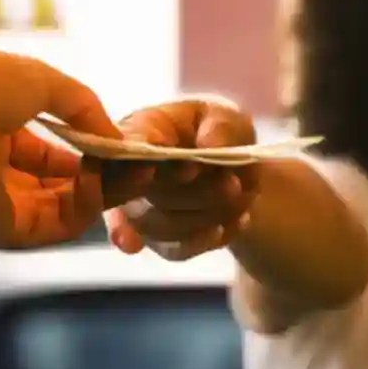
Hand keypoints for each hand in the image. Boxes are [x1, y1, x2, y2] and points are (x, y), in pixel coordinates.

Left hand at [0, 50, 148, 248]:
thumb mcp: (45, 81)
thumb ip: (85, 107)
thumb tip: (116, 136)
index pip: (51, 156)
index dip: (89, 153)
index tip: (122, 149)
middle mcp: (0, 174)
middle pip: (63, 186)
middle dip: (105, 176)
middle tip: (140, 168)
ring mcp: (3, 205)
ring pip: (67, 209)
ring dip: (104, 191)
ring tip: (130, 173)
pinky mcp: (8, 231)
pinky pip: (58, 226)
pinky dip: (86, 206)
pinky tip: (99, 182)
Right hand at [104, 98, 258, 259]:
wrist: (232, 170)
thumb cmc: (217, 133)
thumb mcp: (226, 118)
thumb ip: (220, 127)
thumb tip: (209, 146)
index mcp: (138, 132)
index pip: (127, 150)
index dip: (148, 164)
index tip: (189, 168)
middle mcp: (127, 174)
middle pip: (146, 194)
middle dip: (194, 193)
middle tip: (232, 184)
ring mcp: (137, 211)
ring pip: (161, 226)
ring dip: (206, 216)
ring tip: (240, 199)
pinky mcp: (156, 240)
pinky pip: (175, 250)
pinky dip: (208, 239)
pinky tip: (237, 221)